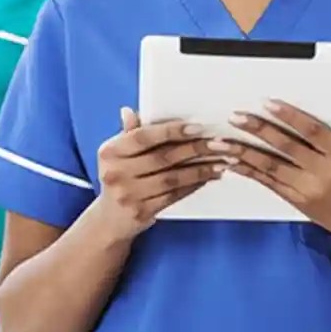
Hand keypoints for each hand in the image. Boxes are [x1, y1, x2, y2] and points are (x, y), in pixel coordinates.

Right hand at [89, 107, 224, 242]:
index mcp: (110, 152)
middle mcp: (116, 173)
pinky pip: (173, 195)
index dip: (170, 131)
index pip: (142, 137)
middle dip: (194, 149)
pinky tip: (207, 177)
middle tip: (219, 143)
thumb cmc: (119, 178)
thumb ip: (128, 133)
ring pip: (172, 178)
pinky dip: (193, 185)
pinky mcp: (141, 212)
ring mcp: (128, 195)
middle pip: (162, 158)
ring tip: (221, 162)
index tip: (197, 127)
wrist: (109, 220)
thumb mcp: (117, 154)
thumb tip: (130, 111)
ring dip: (200, 169)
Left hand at [218, 101, 330, 239]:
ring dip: (244, 153)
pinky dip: (249, 172)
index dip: (289, 116)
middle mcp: (323, 172)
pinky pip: (269, 184)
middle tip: (237, 117)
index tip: (268, 103)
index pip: (312, 130)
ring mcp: (308, 189)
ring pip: (272, 167)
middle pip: (286, 147)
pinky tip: (233, 162)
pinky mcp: (296, 200)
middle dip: (259, 130)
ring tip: (223, 142)